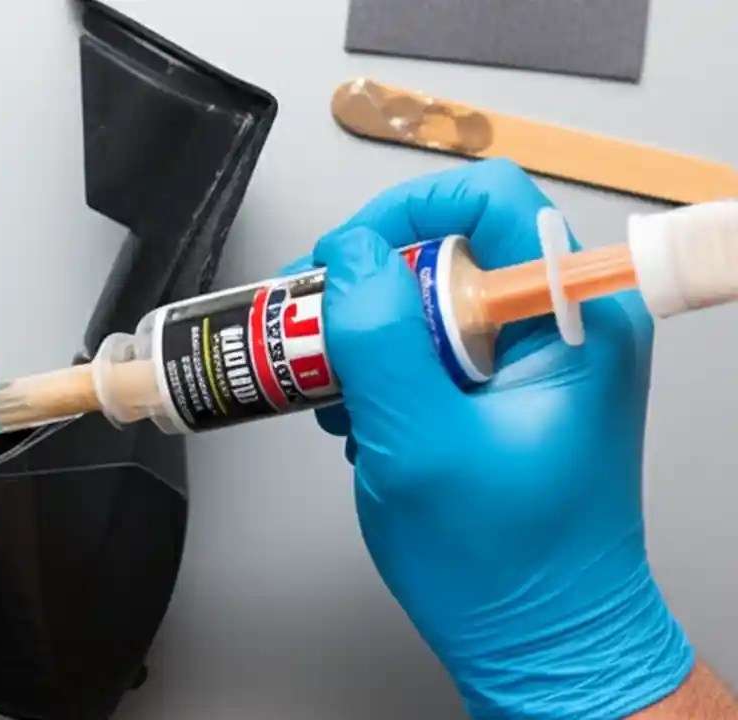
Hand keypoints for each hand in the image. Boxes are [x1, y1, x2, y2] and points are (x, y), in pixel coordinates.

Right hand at [292, 160, 693, 718]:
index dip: (400, 213)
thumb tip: (347, 253)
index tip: (340, 262)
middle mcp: (563, 328)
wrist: (538, 643)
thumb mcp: (421, 444)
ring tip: (336, 391)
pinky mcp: (505, 390)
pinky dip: (382, 370)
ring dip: (367, 335)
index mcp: (574, 321)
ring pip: (430, 296)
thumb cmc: (505, 566)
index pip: (489, 199)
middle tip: (320, 336)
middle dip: (368, 287)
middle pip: (449, 245)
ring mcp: (535, 361)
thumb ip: (380, 337)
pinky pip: (431, 343)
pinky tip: (360, 417)